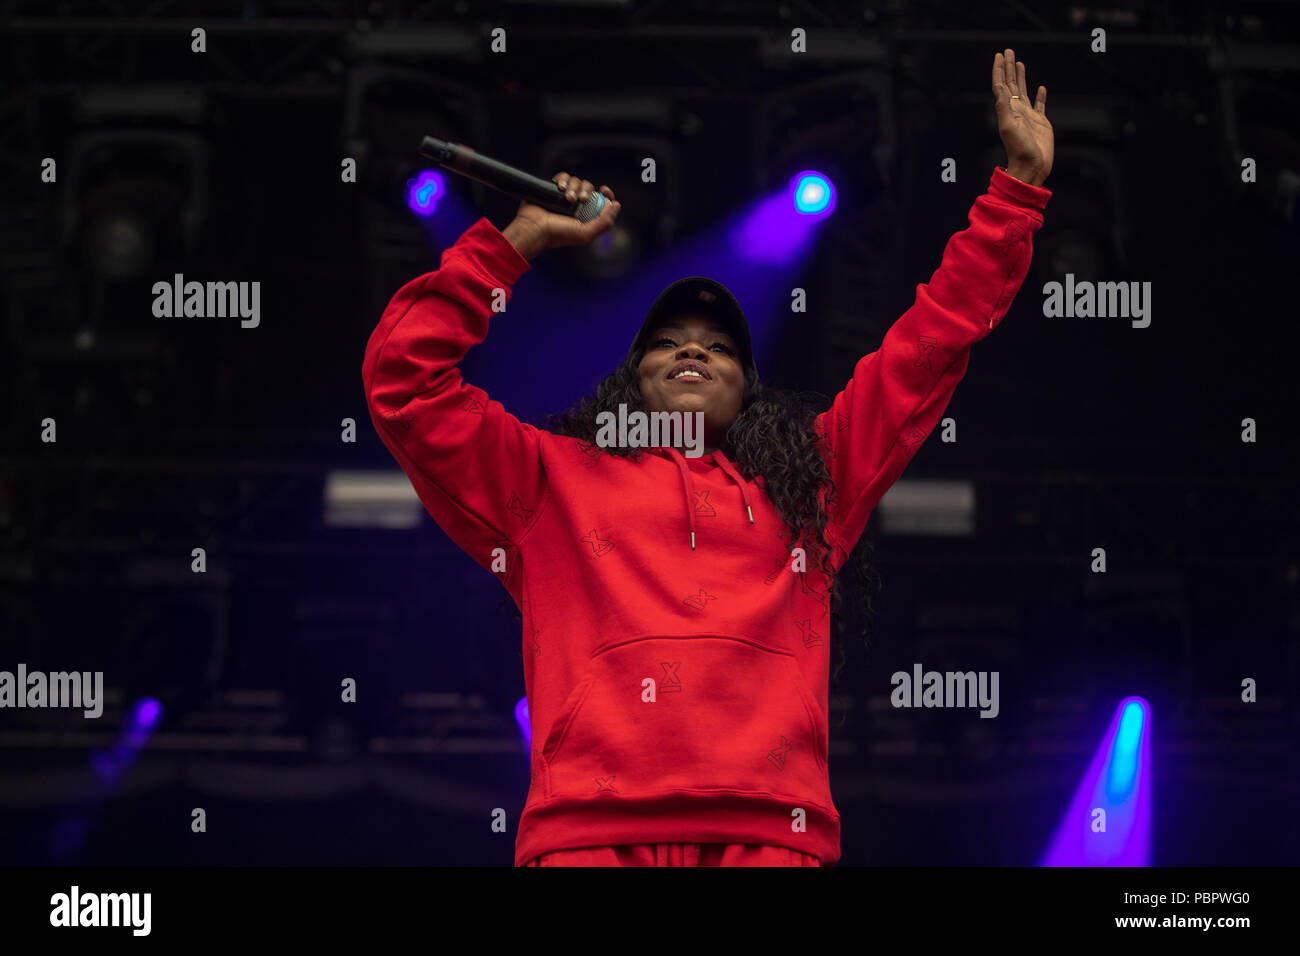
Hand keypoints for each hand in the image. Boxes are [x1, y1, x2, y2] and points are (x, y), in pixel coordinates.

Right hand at [504, 172, 621, 259]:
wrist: (534, 228)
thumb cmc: (558, 235)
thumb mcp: (586, 234)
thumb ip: (604, 222)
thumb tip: (616, 205)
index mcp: (586, 216)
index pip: (602, 201)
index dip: (606, 194)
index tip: (605, 190)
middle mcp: (576, 206)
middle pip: (589, 188)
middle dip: (587, 191)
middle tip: (581, 200)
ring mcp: (564, 197)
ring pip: (576, 181)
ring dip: (573, 187)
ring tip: (567, 198)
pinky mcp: (552, 189)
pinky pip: (563, 176)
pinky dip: (563, 179)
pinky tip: (559, 188)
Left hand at [992, 49, 1053, 185]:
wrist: (1032, 166)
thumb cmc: (1020, 149)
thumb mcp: (1008, 126)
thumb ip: (1003, 107)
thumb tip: (1000, 89)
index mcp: (1008, 109)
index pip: (1002, 84)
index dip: (1000, 69)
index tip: (999, 55)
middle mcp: (1016, 109)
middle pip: (1012, 83)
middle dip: (1009, 67)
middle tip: (1008, 51)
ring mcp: (1028, 115)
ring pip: (1023, 90)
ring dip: (1021, 76)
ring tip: (1019, 63)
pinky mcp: (1040, 122)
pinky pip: (1039, 105)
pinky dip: (1039, 96)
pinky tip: (1040, 88)